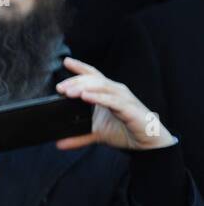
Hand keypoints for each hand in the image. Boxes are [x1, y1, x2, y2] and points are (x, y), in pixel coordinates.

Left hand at [55, 56, 177, 151]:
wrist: (146, 141)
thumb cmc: (125, 131)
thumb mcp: (96, 134)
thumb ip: (78, 138)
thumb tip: (59, 144)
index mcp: (108, 93)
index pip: (93, 75)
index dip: (80, 67)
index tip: (66, 61)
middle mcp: (116, 91)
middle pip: (94, 79)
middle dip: (76, 81)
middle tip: (59, 87)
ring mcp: (123, 98)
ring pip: (102, 87)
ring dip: (83, 88)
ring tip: (68, 92)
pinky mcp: (128, 109)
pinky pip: (112, 101)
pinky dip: (98, 98)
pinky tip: (85, 97)